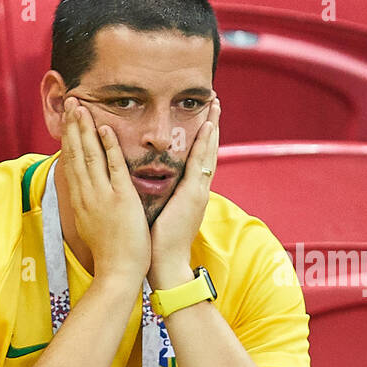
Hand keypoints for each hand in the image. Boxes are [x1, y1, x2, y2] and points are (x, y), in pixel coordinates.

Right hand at [61, 97, 149, 282]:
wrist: (117, 272)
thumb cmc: (110, 253)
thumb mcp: (93, 226)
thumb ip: (90, 207)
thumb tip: (85, 195)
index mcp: (81, 201)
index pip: (72, 164)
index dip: (68, 140)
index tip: (67, 120)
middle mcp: (86, 196)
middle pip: (76, 155)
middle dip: (72, 127)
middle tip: (70, 102)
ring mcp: (102, 196)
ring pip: (90, 157)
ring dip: (84, 130)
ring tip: (81, 107)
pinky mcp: (120, 199)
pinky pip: (113, 168)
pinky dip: (108, 148)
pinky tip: (104, 129)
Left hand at [149, 97, 219, 287]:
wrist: (166, 265)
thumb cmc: (158, 244)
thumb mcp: (161, 214)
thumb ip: (161, 198)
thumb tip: (151, 187)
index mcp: (189, 193)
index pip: (197, 159)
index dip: (202, 138)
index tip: (204, 117)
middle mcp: (197, 189)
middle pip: (207, 150)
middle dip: (212, 124)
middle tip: (215, 100)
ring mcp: (198, 191)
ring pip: (208, 152)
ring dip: (213, 127)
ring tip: (216, 104)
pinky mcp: (193, 196)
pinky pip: (199, 164)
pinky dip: (204, 144)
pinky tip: (206, 126)